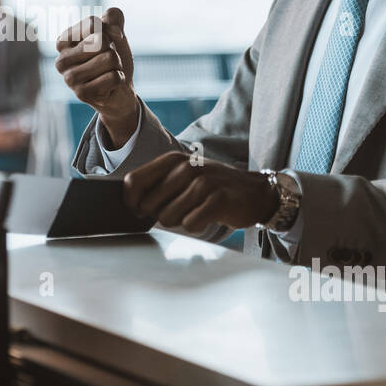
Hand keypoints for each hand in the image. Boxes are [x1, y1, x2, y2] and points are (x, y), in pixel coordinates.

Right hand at [55, 6, 137, 147]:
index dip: (110, 31)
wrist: (119, 89)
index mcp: (63, 42)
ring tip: (108, 73)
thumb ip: (114, 18)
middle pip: (101, 40)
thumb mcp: (114, 33)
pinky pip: (113, 76)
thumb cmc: (112, 58)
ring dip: (117, 66)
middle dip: (113, 50)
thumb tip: (115, 31)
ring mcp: (69, 78)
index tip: (109, 42)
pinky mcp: (81, 94)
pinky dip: (120, 79)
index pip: (92, 23)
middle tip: (107, 62)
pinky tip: (110, 85)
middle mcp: (61, 60)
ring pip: (109, 58)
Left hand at [122, 151, 279, 239]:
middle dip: (159, 215)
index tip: (139, 211)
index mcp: (173, 159)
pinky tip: (208, 216)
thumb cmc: (213, 187)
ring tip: (196, 211)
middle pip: (149, 205)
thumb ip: (158, 184)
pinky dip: (196, 226)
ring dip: (179, 222)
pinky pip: (190, 224)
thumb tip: (129, 204)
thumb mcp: (184, 176)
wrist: (256, 192)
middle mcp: (186, 167)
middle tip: (179, 210)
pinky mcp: (218, 199)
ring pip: (168, 217)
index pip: (133, 181)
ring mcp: (203, 182)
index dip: (131, 202)